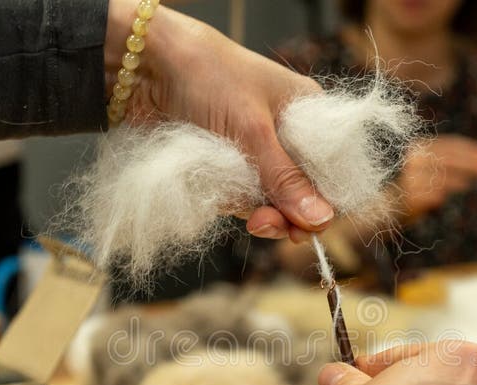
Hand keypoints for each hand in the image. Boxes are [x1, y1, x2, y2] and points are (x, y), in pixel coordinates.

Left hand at [106, 2, 331, 242]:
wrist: (146, 65)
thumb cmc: (208, 77)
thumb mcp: (253, 131)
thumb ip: (285, 179)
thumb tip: (321, 220)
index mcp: (308, 116)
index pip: (331, 173)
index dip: (321, 203)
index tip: (301, 226)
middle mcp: (286, 135)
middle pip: (300, 194)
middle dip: (281, 213)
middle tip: (260, 222)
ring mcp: (256, 151)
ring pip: (268, 200)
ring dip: (249, 207)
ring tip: (228, 198)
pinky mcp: (227, 165)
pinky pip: (239, 197)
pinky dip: (227, 200)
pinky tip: (213, 190)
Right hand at [399, 135, 476, 220]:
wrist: (390, 206)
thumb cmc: (419, 184)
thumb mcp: (433, 166)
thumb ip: (455, 160)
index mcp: (419, 147)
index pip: (451, 145)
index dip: (473, 150)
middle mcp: (413, 159)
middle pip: (450, 159)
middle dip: (473, 162)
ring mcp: (411, 177)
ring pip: (444, 175)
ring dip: (465, 176)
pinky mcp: (411, 195)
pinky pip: (436, 193)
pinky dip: (452, 191)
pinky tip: (464, 190)